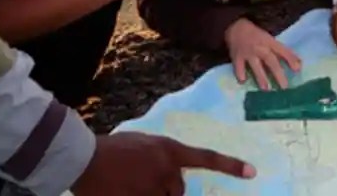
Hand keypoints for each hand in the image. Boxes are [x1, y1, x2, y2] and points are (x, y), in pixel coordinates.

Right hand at [71, 132, 254, 194]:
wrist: (85, 158)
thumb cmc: (112, 149)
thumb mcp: (144, 145)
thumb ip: (162, 159)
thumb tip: (172, 177)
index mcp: (168, 150)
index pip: (205, 158)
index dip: (229, 165)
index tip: (252, 172)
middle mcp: (166, 169)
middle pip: (179, 191)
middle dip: (166, 190)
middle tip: (143, 180)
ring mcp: (153, 188)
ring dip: (150, 195)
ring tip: (130, 184)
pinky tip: (126, 190)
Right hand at [224, 19, 301, 90]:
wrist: (236, 27)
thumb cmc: (257, 36)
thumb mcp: (271, 40)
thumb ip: (284, 53)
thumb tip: (299, 66)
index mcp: (270, 42)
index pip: (282, 50)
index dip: (290, 59)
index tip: (297, 70)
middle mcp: (260, 48)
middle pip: (270, 60)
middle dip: (277, 74)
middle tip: (284, 87)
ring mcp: (248, 53)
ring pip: (255, 66)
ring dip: (261, 77)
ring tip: (265, 89)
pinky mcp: (236, 57)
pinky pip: (238, 66)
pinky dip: (240, 74)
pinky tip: (243, 81)